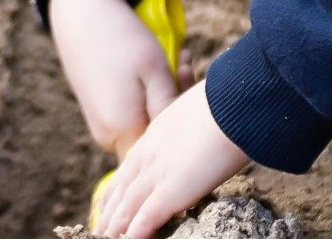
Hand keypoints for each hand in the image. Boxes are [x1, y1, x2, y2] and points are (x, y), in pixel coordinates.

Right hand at [50, 0, 189, 156]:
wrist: (80, 11)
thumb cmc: (123, 40)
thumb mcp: (156, 72)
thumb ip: (168, 111)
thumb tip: (180, 142)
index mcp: (123, 131)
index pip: (166, 153)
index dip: (185, 128)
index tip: (191, 87)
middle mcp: (108, 136)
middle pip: (157, 137)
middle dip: (178, 103)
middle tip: (186, 64)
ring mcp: (101, 124)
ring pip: (146, 121)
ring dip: (165, 94)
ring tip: (176, 57)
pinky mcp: (99, 110)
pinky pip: (132, 111)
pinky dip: (147, 91)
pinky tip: (156, 62)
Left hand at [94, 80, 249, 238]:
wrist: (231, 105)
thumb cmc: (225, 106)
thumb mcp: (197, 113)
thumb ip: (190, 130)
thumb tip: (202, 137)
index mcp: (155, 136)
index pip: (129, 167)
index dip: (118, 187)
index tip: (108, 200)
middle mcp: (149, 155)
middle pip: (122, 189)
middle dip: (110, 210)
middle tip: (100, 226)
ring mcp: (157, 173)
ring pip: (127, 206)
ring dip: (115, 226)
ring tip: (104, 238)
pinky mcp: (170, 191)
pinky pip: (146, 218)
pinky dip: (135, 233)